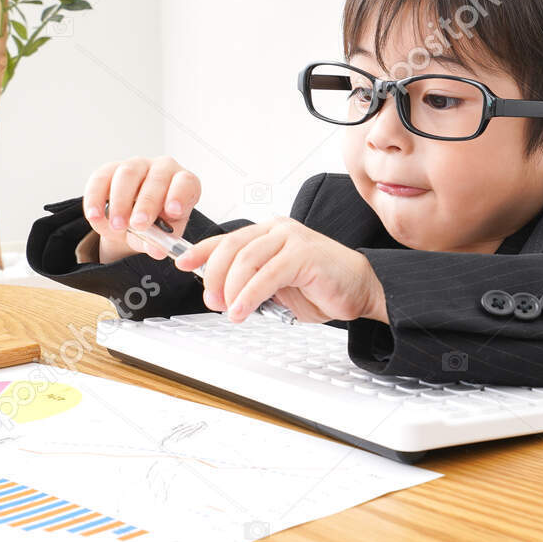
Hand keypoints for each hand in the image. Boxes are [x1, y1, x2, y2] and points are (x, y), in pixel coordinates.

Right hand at [81, 156, 201, 262]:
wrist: (134, 220)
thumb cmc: (157, 223)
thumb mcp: (163, 235)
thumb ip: (160, 241)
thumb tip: (156, 250)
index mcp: (183, 183)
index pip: (185, 182)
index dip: (179, 195)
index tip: (173, 212)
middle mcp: (162, 169)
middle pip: (156, 179)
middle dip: (146, 203)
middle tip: (138, 225)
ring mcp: (136, 166)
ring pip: (128, 174)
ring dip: (120, 201)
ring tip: (117, 226)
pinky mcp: (110, 169)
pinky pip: (101, 178)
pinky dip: (96, 198)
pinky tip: (95, 216)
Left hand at [171, 217, 387, 324]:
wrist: (360, 289)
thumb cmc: (320, 287)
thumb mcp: (275, 285)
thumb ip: (251, 282)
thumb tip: (218, 292)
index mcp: (268, 233)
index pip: (227, 239)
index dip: (201, 251)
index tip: (183, 264)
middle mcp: (278, 229)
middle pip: (231, 248)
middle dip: (213, 277)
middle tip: (212, 301)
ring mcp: (291, 238)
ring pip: (245, 260)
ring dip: (230, 290)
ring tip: (230, 311)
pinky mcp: (303, 254)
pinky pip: (266, 275)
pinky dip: (249, 296)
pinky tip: (242, 312)